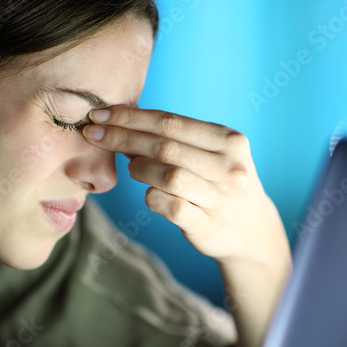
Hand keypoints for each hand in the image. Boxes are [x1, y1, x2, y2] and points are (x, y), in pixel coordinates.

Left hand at [83, 107, 287, 268]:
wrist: (253, 231)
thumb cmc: (221, 183)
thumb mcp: (213, 154)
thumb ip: (177, 139)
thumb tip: (121, 124)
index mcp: (230, 141)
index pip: (172, 122)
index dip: (132, 117)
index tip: (102, 114)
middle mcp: (229, 168)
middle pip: (165, 146)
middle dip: (123, 137)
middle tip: (92, 134)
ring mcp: (220, 198)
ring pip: (167, 175)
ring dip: (140, 168)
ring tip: (131, 167)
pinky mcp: (208, 225)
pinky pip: (169, 206)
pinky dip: (152, 197)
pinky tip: (150, 193)